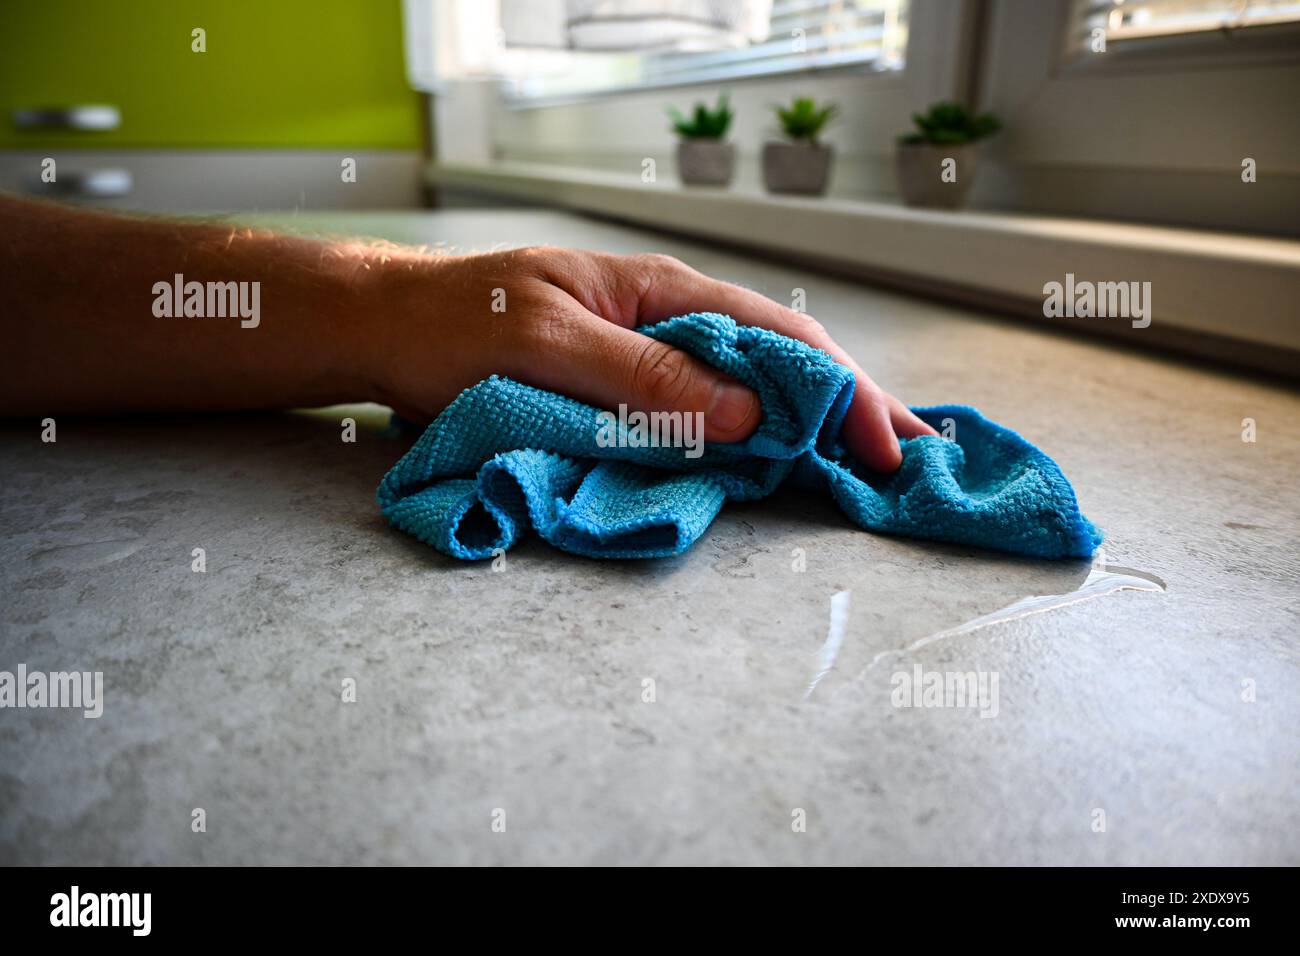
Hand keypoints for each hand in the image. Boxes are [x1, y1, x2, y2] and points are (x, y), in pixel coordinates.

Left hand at [366, 247, 935, 471]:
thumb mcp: (548, 344)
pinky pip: (706, 415)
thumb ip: (643, 376)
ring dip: (813, 425)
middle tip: (912, 457)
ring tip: (872, 462)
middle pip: (780, 361)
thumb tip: (747, 414)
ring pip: (750, 389)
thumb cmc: (459, 325)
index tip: (884, 442)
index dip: (839, 390)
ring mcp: (651, 357)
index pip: (776, 338)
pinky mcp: (628, 393)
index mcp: (662, 295)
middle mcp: (668, 323)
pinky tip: (785, 463)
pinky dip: (755, 441)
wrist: (391, 329)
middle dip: (850, 407)